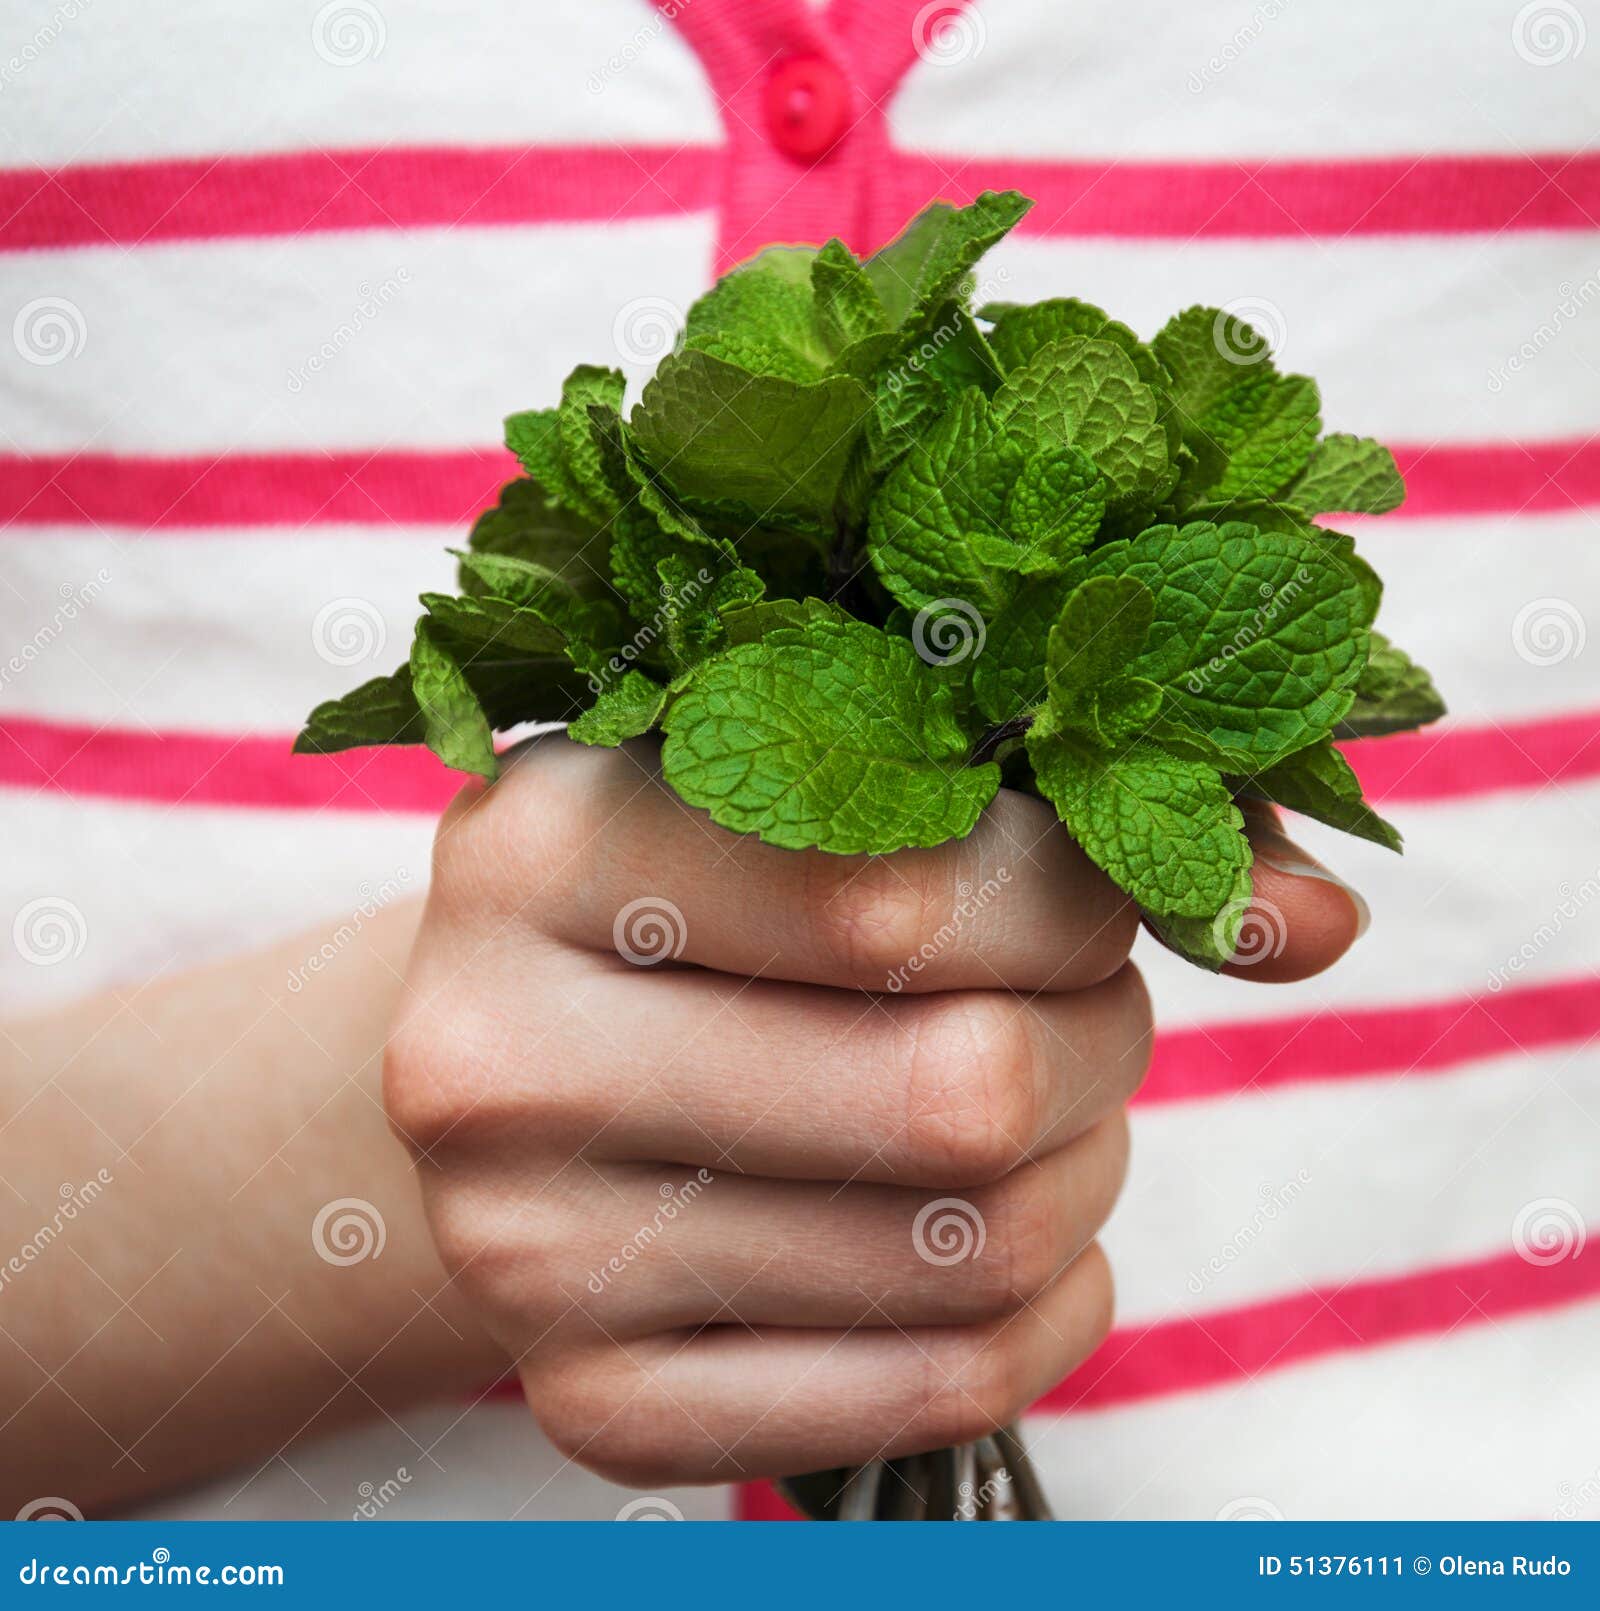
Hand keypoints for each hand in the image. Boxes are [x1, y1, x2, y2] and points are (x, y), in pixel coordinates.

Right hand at [384, 739, 1361, 1486]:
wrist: (512, 1068)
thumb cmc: (700, 897)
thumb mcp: (814, 791)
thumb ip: (1069, 821)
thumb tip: (1316, 920)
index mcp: (541, 845)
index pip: (905, 887)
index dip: (1078, 890)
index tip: (1103, 881)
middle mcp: (494, 1061)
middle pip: (960, 1087)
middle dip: (1097, 1038)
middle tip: (1081, 1002)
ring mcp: (530, 1259)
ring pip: (972, 1248)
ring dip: (1083, 1166)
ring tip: (1039, 1108)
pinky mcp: (595, 1408)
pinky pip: (938, 1388)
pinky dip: (1049, 1310)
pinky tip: (1017, 1238)